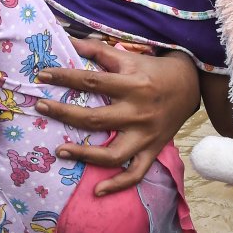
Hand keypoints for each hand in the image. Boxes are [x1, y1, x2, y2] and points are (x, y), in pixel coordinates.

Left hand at [34, 39, 198, 195]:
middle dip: (64, 113)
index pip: (90, 80)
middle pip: (95, 118)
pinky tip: (97, 191)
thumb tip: (70, 40)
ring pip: (113, 153)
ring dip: (84, 155)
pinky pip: (135, 173)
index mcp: (131, 85)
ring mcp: (145, 135)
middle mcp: (138, 112)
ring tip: (60, 151)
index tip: (42, 76)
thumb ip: (99, 50)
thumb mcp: (128, 56)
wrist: (191, 85)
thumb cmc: (153, 69)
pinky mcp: (153, 150)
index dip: (64, 77)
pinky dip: (117, 185)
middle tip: (41, 108)